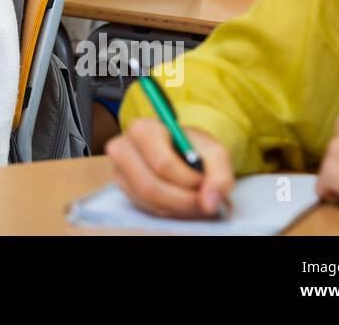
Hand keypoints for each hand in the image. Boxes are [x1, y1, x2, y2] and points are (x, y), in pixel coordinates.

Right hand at [106, 118, 233, 217]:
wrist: (180, 149)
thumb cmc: (193, 147)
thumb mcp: (214, 153)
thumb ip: (219, 175)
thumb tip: (209, 203)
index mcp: (143, 129)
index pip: (162, 163)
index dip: (187, 179)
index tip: (202, 180)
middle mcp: (122, 148)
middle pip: (150, 186)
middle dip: (182, 199)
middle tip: (202, 200)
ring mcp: (119, 170)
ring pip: (148, 200)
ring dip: (178, 207)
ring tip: (195, 200)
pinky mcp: (123, 188)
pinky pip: (146, 207)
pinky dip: (169, 209)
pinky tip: (181, 201)